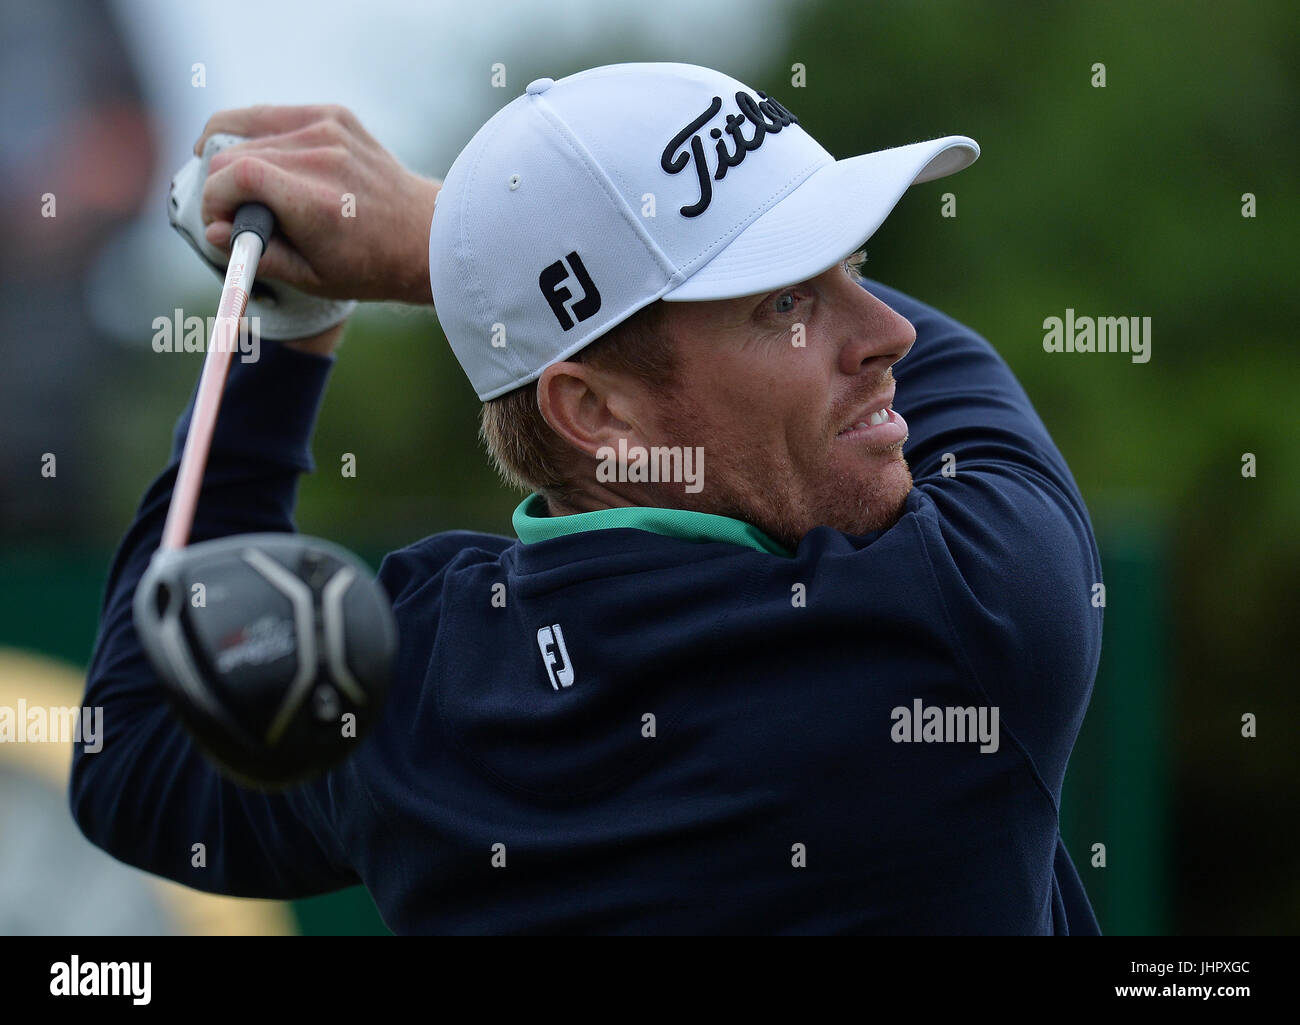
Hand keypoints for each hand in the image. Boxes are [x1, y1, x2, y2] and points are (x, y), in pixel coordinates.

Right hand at [194, 104, 439, 304]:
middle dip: (220, 183)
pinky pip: (274, 115)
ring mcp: (329, 129)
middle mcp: (321, 158)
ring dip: (235, 157)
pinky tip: (257, 153)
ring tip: (240, 185)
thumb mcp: (313, 277)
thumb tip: (212, 232)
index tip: (218, 222)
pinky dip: (258, 134)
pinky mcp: (335, 114)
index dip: (213, 200)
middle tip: (232, 210)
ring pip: (248, 129)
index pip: (234, 175)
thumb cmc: (370, 264)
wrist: (424, 234)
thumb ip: (258, 254)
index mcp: (315, 202)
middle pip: (233, 152)